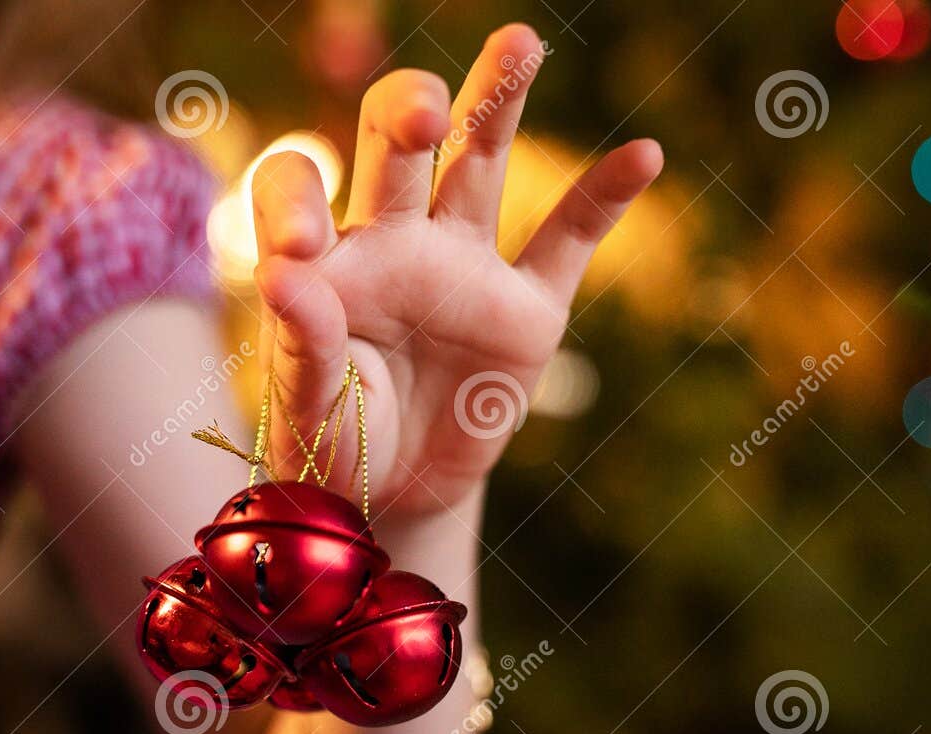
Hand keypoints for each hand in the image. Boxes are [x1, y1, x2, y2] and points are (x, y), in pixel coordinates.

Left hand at [250, 23, 662, 518]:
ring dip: (495, 100)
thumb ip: (300, 346)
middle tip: (419, 117)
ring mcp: (464, 268)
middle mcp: (393, 240)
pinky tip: (643, 154)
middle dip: (405, 113)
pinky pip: (568, 243)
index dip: (294, 199)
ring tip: (520, 43)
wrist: (392, 492)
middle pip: (395, 143)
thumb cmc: (332, 440)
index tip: (298, 249)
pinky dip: (604, 199)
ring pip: (479, 161)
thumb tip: (286, 277)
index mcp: (325, 256)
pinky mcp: (526, 312)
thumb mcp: (306, 406)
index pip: (297, 184)